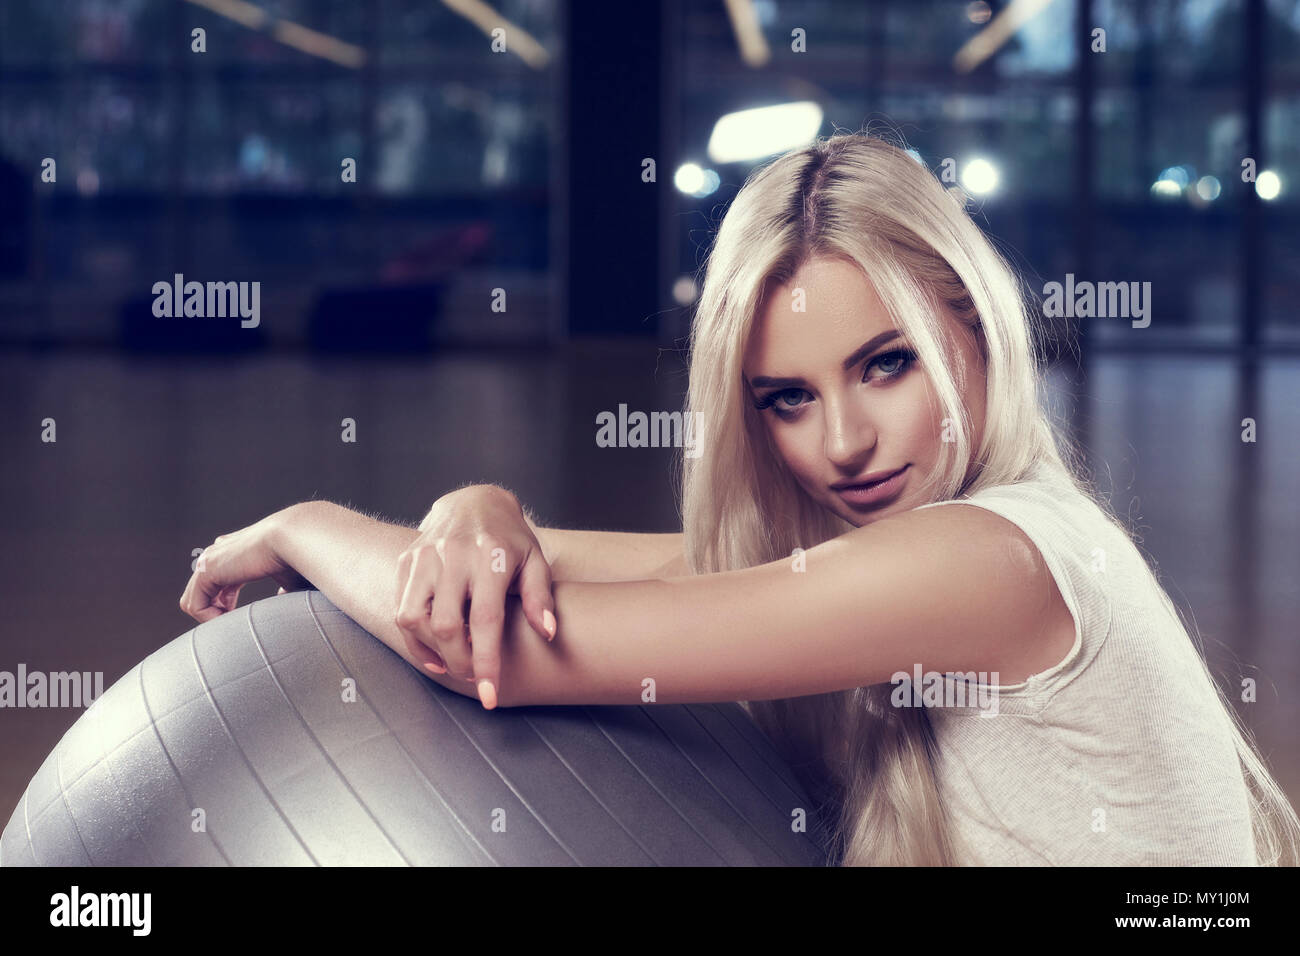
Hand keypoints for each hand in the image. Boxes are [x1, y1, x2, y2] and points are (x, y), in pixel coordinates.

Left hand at [179, 510, 311, 622]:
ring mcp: (209, 560)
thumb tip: (283, 600)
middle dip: (216, 612)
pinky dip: (209, 619)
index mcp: (234, 552)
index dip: (227, 604)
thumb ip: (283, 589)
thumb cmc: (299, 555)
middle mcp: (217, 553)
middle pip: (201, 591)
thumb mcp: (289, 576)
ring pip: (194, 600)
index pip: (217, 582)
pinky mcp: (206, 570)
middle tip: (236, 625)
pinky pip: (195, 605)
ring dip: (212, 618)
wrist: (294, 538)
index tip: (245, 616)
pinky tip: (231, 621)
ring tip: (234, 626)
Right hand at [395, 485, 555, 708]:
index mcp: (491, 556)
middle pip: (446, 625)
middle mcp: (453, 554)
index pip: (486, 619)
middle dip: (459, 662)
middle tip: (473, 677)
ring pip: (413, 619)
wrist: (474, 502)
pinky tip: (435, 651)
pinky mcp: (406, 561)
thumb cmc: (510, 538)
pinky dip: (415, 639)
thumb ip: (541, 597)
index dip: (486, 662)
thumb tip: (547, 632)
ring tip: (453, 660)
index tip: (490, 696)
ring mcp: (425, 556)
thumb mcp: (535, 561)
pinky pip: (400, 609)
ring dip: (433, 650)